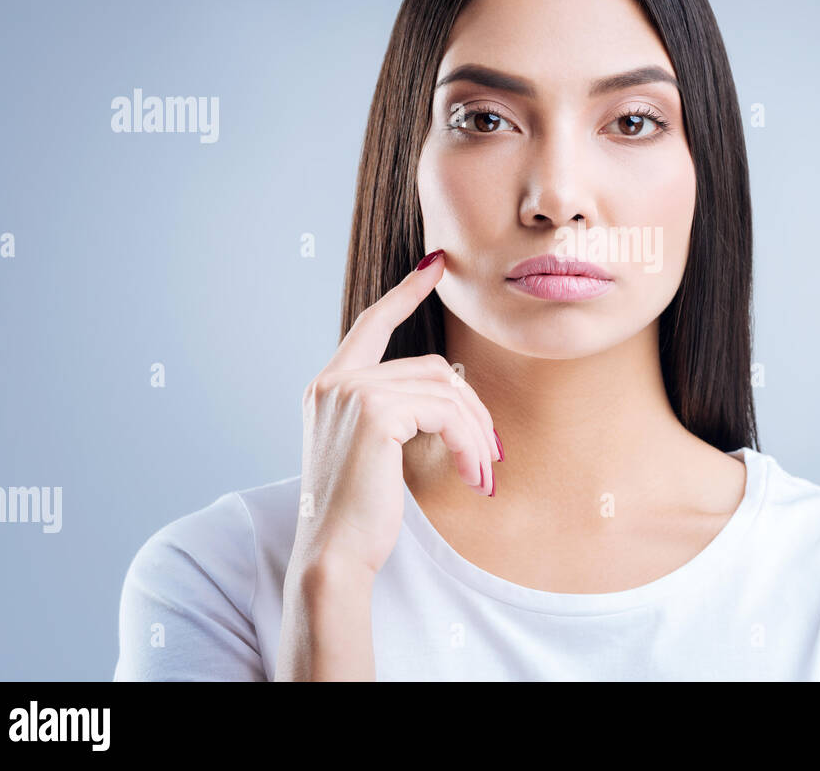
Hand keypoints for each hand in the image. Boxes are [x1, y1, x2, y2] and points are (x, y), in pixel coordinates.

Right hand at [292, 249, 501, 579]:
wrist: (333, 554)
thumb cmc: (356, 513)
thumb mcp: (372, 452)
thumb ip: (394, 413)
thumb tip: (449, 393)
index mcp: (328, 386)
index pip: (372, 323)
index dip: (405, 292)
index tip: (434, 266)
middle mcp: (335, 381)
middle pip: (431, 368)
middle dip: (471, 409)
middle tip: (491, 452)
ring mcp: (352, 391)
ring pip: (445, 390)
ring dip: (475, 433)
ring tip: (482, 473)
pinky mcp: (375, 411)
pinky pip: (446, 411)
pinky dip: (468, 442)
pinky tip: (471, 475)